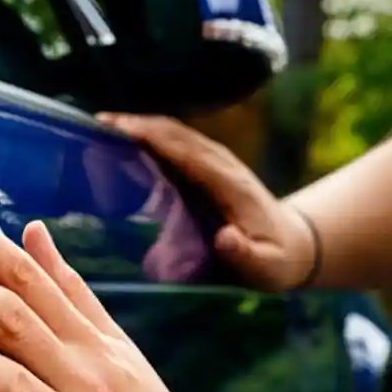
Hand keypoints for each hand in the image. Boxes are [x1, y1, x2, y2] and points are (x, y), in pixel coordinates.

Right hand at [98, 113, 317, 291]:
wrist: (297, 245)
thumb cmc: (275, 260)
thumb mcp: (266, 267)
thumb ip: (246, 255)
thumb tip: (225, 238)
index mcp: (230, 184)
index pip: (186, 151)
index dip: (153, 137)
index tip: (118, 130)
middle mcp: (222, 164)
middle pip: (175, 133)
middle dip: (136, 124)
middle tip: (95, 125)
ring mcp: (217, 161)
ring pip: (174, 133)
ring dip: (140, 126)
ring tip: (100, 127)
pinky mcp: (210, 165)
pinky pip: (176, 142)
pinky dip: (150, 135)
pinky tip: (125, 140)